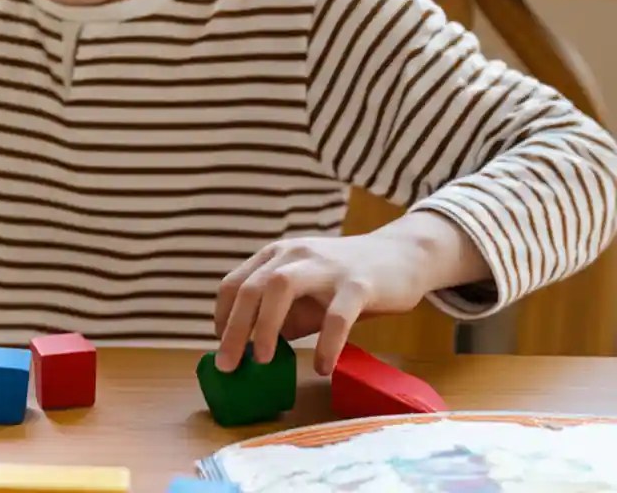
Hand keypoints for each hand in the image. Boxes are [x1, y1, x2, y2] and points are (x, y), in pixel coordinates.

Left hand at [213, 229, 437, 376]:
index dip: (221, 317)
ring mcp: (325, 266)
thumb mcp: (304, 294)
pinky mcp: (359, 284)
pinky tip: (321, 367)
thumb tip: (248, 353)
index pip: (234, 284)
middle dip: (233, 328)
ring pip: (280, 289)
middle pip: (250, 288)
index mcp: (276, 255)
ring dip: (265, 326)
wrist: (402, 257)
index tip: (220, 347)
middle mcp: (294, 255)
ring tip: (263, 361)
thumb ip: (279, 317)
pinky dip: (325, 345)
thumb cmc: (344, 282)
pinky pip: (336, 317)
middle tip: (228, 364)